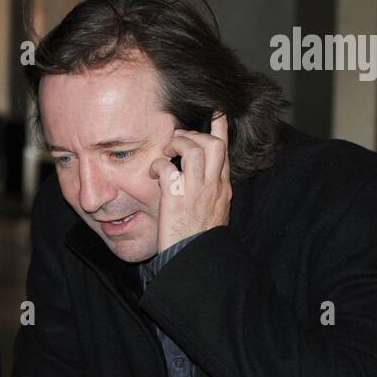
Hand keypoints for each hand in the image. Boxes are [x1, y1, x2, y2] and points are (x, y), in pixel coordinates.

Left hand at [149, 111, 231, 252]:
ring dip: (177, 143)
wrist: (198, 263)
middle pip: (213, 144)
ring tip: (166, 151)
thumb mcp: (215, 216)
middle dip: (194, 134)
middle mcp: (213, 187)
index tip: (215, 113)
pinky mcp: (177, 200)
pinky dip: (158, 165)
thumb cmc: (200, 244)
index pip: (224, 151)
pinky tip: (152, 172)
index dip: (219, 129)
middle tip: (176, 140)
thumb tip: (204, 184)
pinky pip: (168, 169)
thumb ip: (212, 195)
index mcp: (223, 190)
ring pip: (194, 149)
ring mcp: (196, 192)